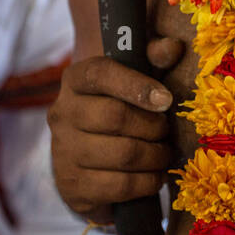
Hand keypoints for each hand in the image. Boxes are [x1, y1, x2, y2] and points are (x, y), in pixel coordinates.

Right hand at [47, 36, 182, 223]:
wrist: (90, 159)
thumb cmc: (121, 108)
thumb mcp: (137, 76)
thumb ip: (153, 57)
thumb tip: (173, 47)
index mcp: (76, 80)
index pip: (101, 73)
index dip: (137, 85)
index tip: (166, 100)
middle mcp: (62, 113)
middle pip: (115, 117)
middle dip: (153, 127)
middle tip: (166, 132)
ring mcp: (63, 152)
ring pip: (122, 154)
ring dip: (155, 156)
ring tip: (164, 154)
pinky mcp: (73, 186)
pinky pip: (119, 186)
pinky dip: (147, 183)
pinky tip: (154, 176)